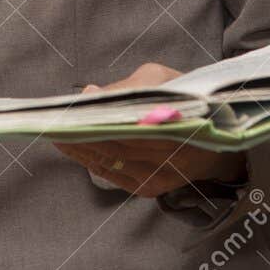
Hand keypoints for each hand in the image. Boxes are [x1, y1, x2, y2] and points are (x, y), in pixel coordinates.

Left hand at [50, 62, 246, 197]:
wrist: (219, 140)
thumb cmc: (188, 100)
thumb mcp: (163, 80)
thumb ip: (125, 87)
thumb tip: (88, 93)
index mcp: (179, 125)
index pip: (129, 122)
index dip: (95, 117)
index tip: (68, 108)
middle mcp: (170, 157)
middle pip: (114, 145)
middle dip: (79, 133)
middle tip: (50, 121)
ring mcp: (160, 178)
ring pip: (110, 163)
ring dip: (78, 149)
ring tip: (54, 132)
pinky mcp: (151, 189)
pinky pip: (113, 175)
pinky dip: (90, 160)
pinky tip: (72, 147)